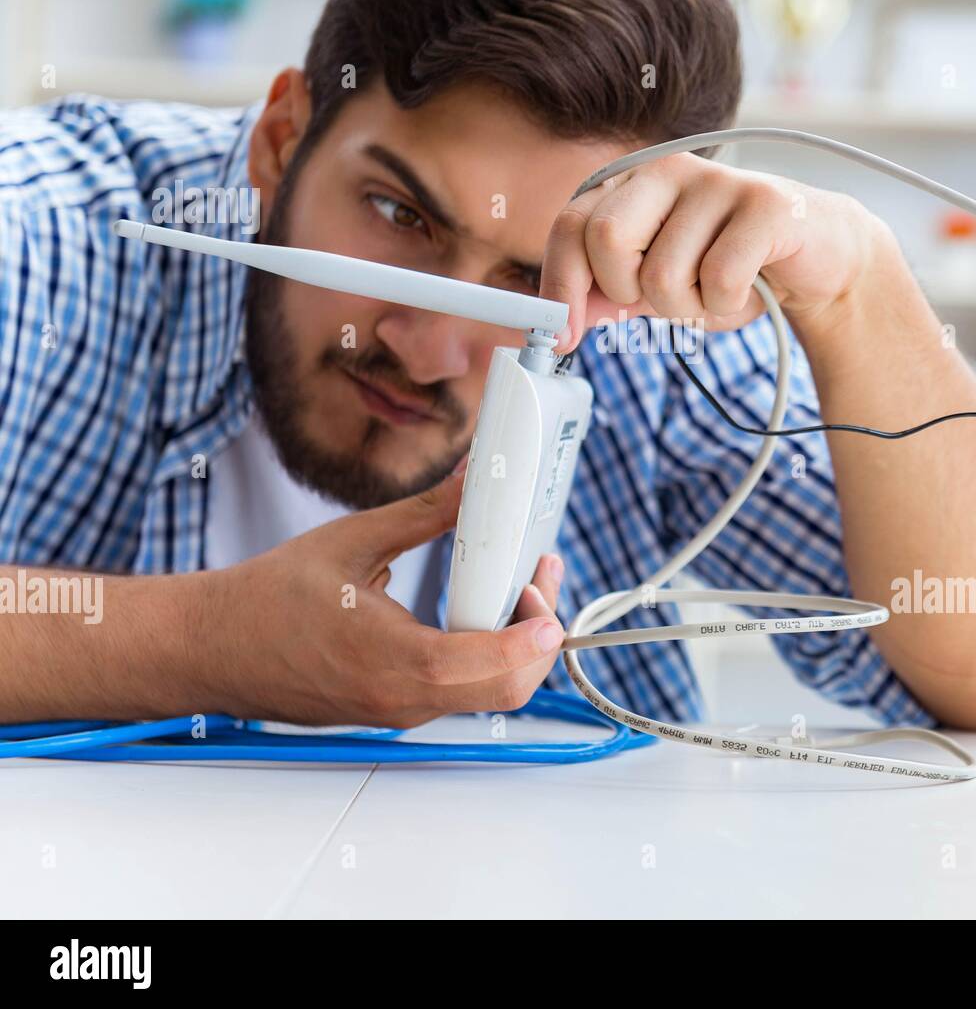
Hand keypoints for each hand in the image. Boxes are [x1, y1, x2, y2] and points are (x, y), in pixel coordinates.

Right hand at [190, 470, 566, 727]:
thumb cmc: (267, 599)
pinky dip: (486, 656)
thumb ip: (425, 514)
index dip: (536, 633)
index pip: (493, 666)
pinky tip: (480, 608)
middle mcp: (402, 700)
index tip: (546, 588)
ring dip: (516, 645)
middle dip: (540, 637)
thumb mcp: (353, 540)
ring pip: (486, 694)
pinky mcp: (391, 708)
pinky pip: (458, 691)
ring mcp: (398, 712)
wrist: (211, 647)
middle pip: (507, 690)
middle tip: (539, 579)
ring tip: (517, 586)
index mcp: (394, 662)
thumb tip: (472, 482)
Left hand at [541, 151, 893, 352]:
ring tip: (718, 291)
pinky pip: (718, 278)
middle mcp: (666, 169)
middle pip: (607, 242)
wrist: (818, 259)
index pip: (569, 228)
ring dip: (690, 307)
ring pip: (663, 274)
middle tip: (671, 296)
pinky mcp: (763, 202)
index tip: (563, 338)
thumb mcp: (657, 287)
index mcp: (630, 183)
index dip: (560, 288)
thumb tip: (558, 322)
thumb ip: (606, 296)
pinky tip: (748, 288)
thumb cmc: (730, 269)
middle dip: (631, 294)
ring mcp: (716, 180)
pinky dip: (727, 304)